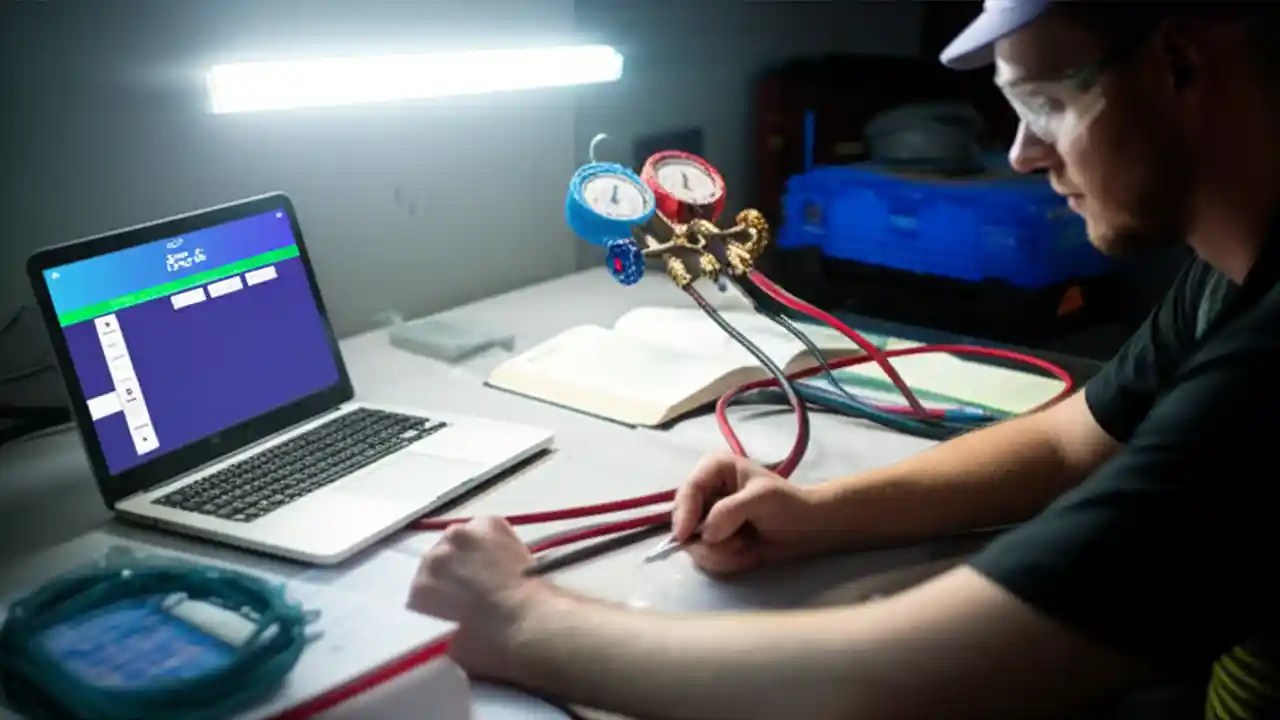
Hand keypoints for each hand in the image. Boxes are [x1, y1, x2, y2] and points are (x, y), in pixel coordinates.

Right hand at [407, 517, 549, 679]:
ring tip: (489, 570)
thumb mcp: (457, 647)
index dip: (438, 600)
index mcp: (421, 587)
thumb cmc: (493, 642)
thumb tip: (457, 626)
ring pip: (458, 541)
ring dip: (467, 553)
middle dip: (451, 574)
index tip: (453, 608)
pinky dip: (490, 539)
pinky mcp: (491, 523)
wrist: (533, 621)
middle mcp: (436, 554)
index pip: (420, 590)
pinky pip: (483, 528)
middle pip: (437, 561)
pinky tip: (503, 556)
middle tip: (473, 590)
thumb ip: (447, 631)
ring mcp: (464, 533)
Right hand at [672, 452, 832, 575]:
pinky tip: (747, 553)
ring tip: (747, 545)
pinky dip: (726, 560)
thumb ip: (730, 511)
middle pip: (683, 521)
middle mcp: (705, 493)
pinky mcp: (713, 542)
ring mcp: (707, 519)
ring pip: (693, 544)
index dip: (684, 514)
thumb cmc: (788, 505)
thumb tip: (707, 533)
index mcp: (714, 470)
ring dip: (722, 552)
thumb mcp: (762, 499)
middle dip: (709, 539)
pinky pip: (705, 557)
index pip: (687, 491)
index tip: (686, 536)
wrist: (806, 530)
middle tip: (739, 541)